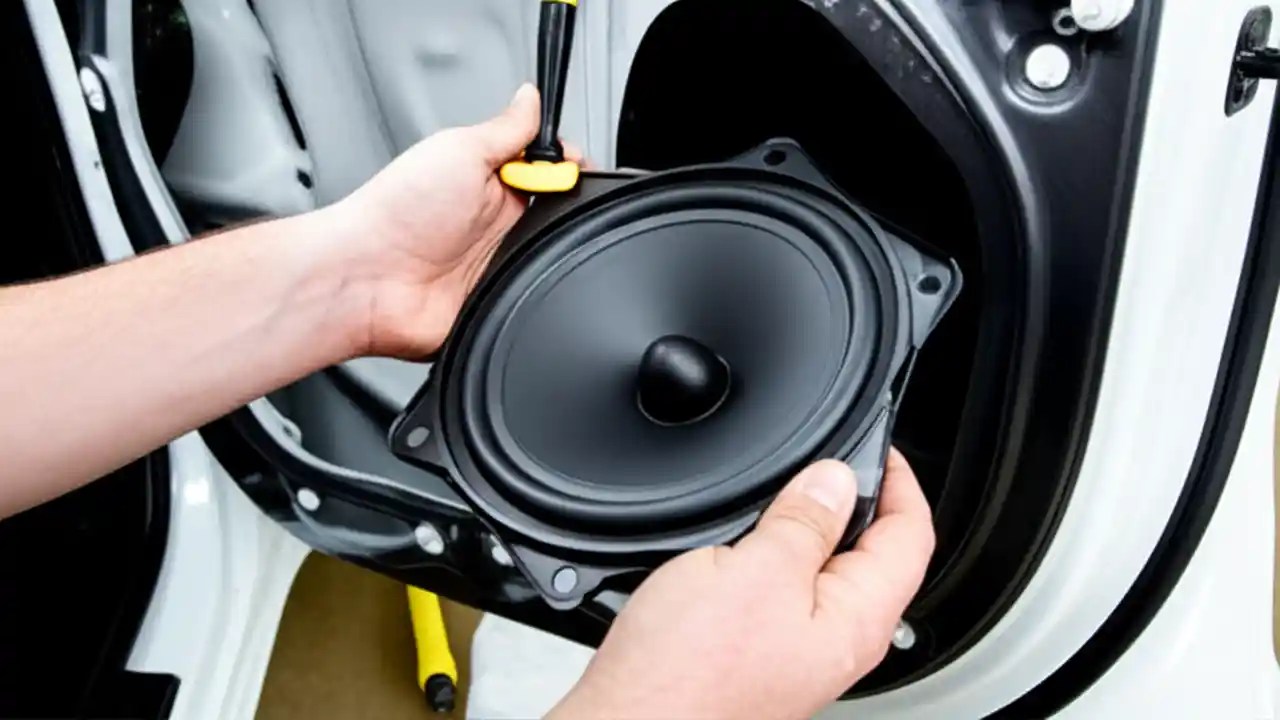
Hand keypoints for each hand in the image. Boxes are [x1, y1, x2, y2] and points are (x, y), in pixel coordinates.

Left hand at [323, 83, 580, 358]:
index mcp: (487, 181)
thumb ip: (505, 129)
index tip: (575, 165)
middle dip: (565, 207)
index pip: (544, 168)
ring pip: (550, 255)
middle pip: (555, 212)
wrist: (366, 280)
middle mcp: (493, 222)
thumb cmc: (396, 212)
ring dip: (550, 248)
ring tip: (532, 239)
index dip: (566, 166)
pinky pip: (533, 295)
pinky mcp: (494, 301)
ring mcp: (495, 263)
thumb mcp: (459, 150)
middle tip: (554, 202)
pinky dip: (538, 287)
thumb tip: (529, 99)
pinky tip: (524, 275)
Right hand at [549, 450, 935, 719]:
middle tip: (819, 461)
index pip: (910, 537)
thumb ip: (803, 523)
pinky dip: (768, 556)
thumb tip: (834, 480)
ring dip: (802, 527)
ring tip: (777, 495)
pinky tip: (738, 546)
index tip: (878, 448)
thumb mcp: (754, 573)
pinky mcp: (757, 653)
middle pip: (871, 554)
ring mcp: (796, 649)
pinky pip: (779, 591)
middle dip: (851, 500)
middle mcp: (834, 642)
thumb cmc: (686, 676)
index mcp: (854, 621)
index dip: (900, 481)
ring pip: (819, 571)